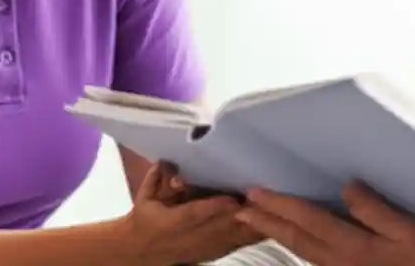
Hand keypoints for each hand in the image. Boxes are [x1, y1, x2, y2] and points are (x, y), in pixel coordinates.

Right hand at [121, 163, 263, 264]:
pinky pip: (236, 244)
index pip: (194, 215)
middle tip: (261, 199)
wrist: (143, 251)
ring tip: (271, 210)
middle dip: (241, 214)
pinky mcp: (214, 252)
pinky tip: (270, 226)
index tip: (230, 199)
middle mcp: (190, 237)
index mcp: (171, 222)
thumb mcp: (144, 199)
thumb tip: (163, 162)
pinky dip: (252, 236)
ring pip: (231, 237)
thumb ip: (155, 180)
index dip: (213, 207)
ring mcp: (204, 247)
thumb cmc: (145, 220)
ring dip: (251, 225)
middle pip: (220, 227)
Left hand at [236, 182, 414, 265]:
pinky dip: (298, 246)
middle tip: (241, 208)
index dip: (279, 205)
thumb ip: (377, 210)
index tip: (255, 193)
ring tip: (258, 221)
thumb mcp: (412, 234)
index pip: (308, 220)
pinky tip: (297, 240)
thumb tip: (348, 187)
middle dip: (267, 222)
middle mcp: (340, 263)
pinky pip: (314, 260)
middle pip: (296, 239)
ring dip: (278, 234)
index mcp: (353, 246)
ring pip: (301, 252)